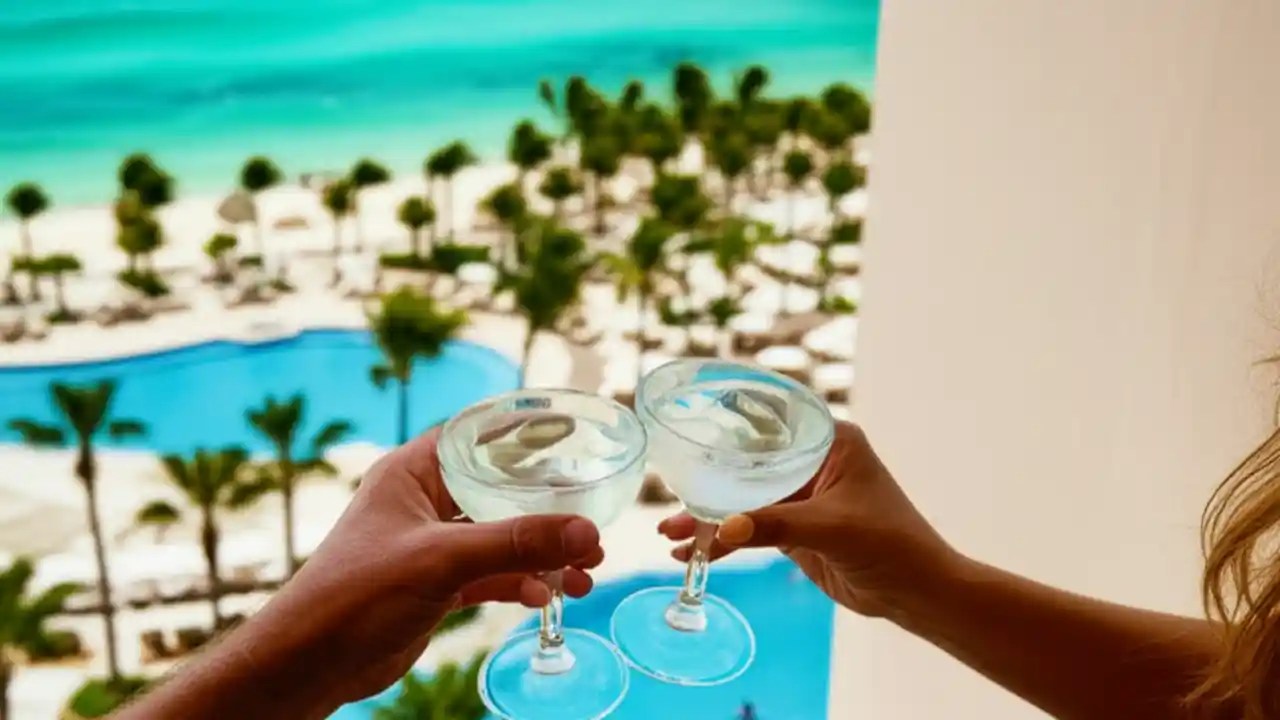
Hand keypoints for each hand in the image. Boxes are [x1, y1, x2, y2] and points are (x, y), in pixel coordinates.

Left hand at [241, 428, 603, 713]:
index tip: (573, 440)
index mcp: (412, 472)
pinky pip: (490, 575)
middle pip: (499, 492)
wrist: (310, 664)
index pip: (477, 435)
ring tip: (585, 572)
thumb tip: (585, 532)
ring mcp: (431, 546)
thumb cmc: (356, 594)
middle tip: (592, 527)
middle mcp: (423, 502)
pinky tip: (547, 597)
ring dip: (541, 554)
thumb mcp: (441, 560)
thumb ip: (514, 544)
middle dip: (548, 511)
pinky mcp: (435, 586)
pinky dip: (520, 584)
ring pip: (501, 539)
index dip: (524, 434)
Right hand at [659, 421, 957, 618]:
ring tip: (669, 532)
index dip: (731, 417)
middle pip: (748, 461)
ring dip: (709, 516)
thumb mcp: (833, 528)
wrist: (916, 593)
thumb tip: (724, 529)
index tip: (692, 418)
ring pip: (743, 498)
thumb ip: (777, 525)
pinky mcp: (793, 529)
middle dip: (708, 479)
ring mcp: (800, 496)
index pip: (772, 416)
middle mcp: (811, 461)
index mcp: (829, 440)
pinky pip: (748, 528)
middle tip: (670, 493)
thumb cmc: (892, 544)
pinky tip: (692, 553)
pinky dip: (722, 540)